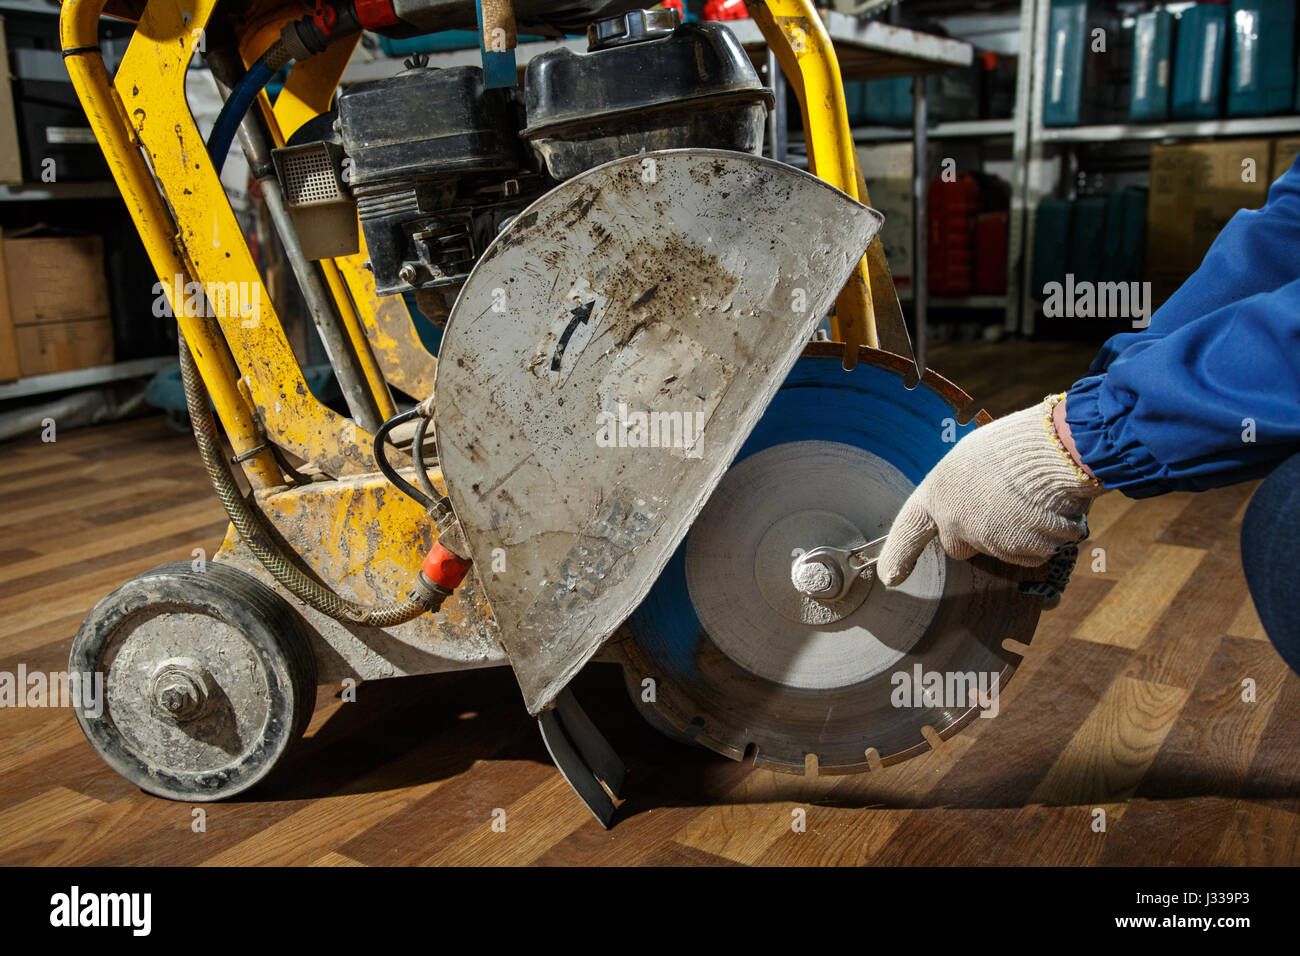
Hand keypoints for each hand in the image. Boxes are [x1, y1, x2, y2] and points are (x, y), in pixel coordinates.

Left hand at [877, 395, 1107, 586]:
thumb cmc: (1018, 444)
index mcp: (937, 492)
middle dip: (982, 535)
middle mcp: (954, 521)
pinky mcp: (1017, 552)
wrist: (1054, 449)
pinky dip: (1046, 539)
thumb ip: (963, 489)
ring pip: (1004, 550)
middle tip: (1008, 503)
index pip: (910, 529)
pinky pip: (1034, 553)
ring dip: (1021, 534)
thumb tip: (974, 506)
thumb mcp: (974, 459)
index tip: (890, 578)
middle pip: (961, 547)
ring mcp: (985, 539)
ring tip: (1035, 497)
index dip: (898, 554)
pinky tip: (1051, 511)